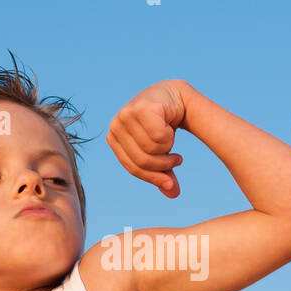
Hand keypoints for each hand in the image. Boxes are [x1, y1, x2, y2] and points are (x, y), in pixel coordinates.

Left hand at [106, 80, 187, 197]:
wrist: (174, 97)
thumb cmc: (162, 127)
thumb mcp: (160, 153)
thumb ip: (163, 173)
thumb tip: (173, 194)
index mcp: (113, 138)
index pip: (132, 168)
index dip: (153, 178)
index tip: (171, 181)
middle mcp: (116, 124)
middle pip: (142, 160)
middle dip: (163, 165)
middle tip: (177, 160)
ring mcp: (126, 114)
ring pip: (151, 148)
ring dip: (168, 149)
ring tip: (173, 143)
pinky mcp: (142, 107)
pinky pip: (159, 135)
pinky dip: (169, 136)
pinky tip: (171, 127)